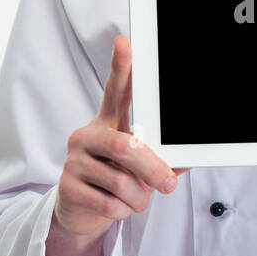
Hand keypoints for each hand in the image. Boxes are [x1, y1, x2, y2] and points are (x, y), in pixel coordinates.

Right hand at [53, 35, 189, 239]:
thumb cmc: (116, 181)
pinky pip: (109, 202)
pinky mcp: (67, 186)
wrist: (81, 212)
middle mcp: (87, 135)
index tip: (124, 43)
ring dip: (138, 198)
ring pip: (121, 181)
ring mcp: (74, 160)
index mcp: (108, 123)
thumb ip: (161, 157)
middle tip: (167, 184)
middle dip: (152, 167)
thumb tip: (189, 156)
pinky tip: (117, 207)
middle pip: (125, 145)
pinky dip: (122, 211)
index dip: (121, 68)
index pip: (115, 91)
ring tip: (135, 200)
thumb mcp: (140, 166)